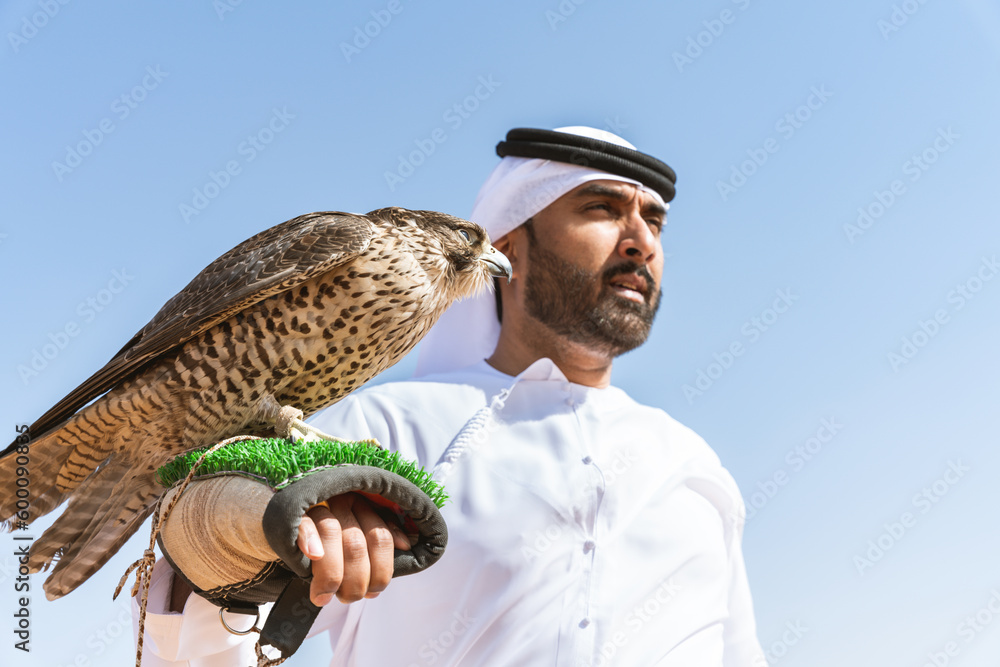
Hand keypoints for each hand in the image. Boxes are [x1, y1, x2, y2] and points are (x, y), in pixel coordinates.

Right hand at [297, 493, 411, 605]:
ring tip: (325, 596)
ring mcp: (317, 505)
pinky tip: (313, 555)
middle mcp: (342, 499)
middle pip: (356, 544)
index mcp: (364, 504)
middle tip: (349, 597)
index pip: (381, 538)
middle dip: (355, 581)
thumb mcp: (360, 542)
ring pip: (331, 534)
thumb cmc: (333, 542)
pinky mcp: (293, 513)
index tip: (374, 590)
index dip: (381, 569)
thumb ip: (380, 544)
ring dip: (331, 573)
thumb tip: (405, 546)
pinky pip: (304, 523)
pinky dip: (310, 539)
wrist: (288, 525)